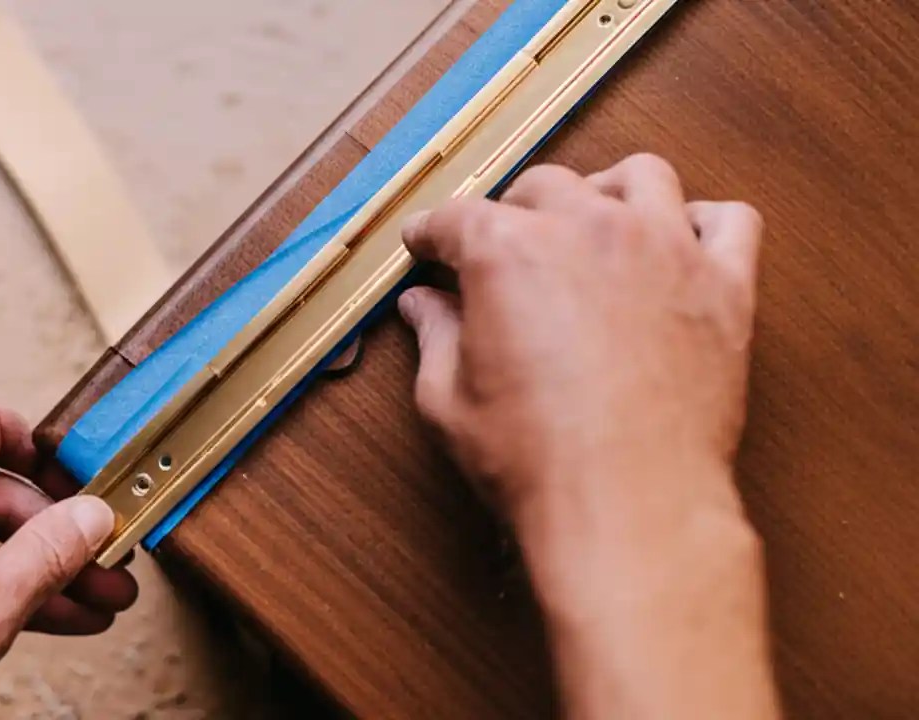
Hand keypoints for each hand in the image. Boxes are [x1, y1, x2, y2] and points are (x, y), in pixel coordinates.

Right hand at [399, 155, 777, 718]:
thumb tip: (423, 306)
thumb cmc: (532, 458)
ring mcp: (662, 248)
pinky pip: (729, 220)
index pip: (457, 219)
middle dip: (513, 211)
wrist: (626, 504)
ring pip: (639, 177)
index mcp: (507, 251)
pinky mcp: (723, 285)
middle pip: (544, 187)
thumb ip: (435, 336)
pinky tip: (680, 244)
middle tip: (502, 248)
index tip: (427, 246)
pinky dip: (702, 221)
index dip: (434, 234)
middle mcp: (587, 228)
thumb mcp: (449, 399)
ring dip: (607, 191)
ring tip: (593, 223)